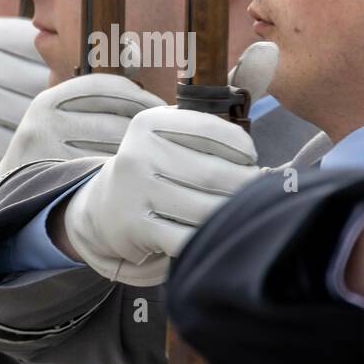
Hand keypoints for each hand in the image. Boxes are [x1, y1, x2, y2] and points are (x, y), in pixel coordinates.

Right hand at [0, 73, 164, 174]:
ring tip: (152, 149)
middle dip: (142, 124)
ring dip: (137, 147)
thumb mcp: (57, 118)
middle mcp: (45, 123)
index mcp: (48, 101)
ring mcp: (50, 154)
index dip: (135, 93)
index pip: (101, 86)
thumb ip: (90, 102)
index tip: (157, 104)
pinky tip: (133, 170)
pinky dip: (123, 168)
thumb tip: (141, 81)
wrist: (11, 192)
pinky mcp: (60, 180)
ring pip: (112, 146)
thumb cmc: (47, 150)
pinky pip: (104, 170)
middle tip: (160, 131)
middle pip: (112, 118)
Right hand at [63, 105, 259, 286]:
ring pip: (203, 208)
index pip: (208, 129)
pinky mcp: (135, 228)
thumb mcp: (166, 136)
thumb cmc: (153, 167)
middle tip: (258, 189)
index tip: (252, 158)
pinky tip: (218, 233)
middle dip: (244, 183)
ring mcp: (134, 192)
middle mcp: (137, 154)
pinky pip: (186, 238)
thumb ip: (203, 133)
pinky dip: (208, 238)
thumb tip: (255, 158)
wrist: (105, 206)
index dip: (240, 145)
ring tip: (243, 210)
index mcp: (148, 124)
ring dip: (232, 212)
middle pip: (210, 173)